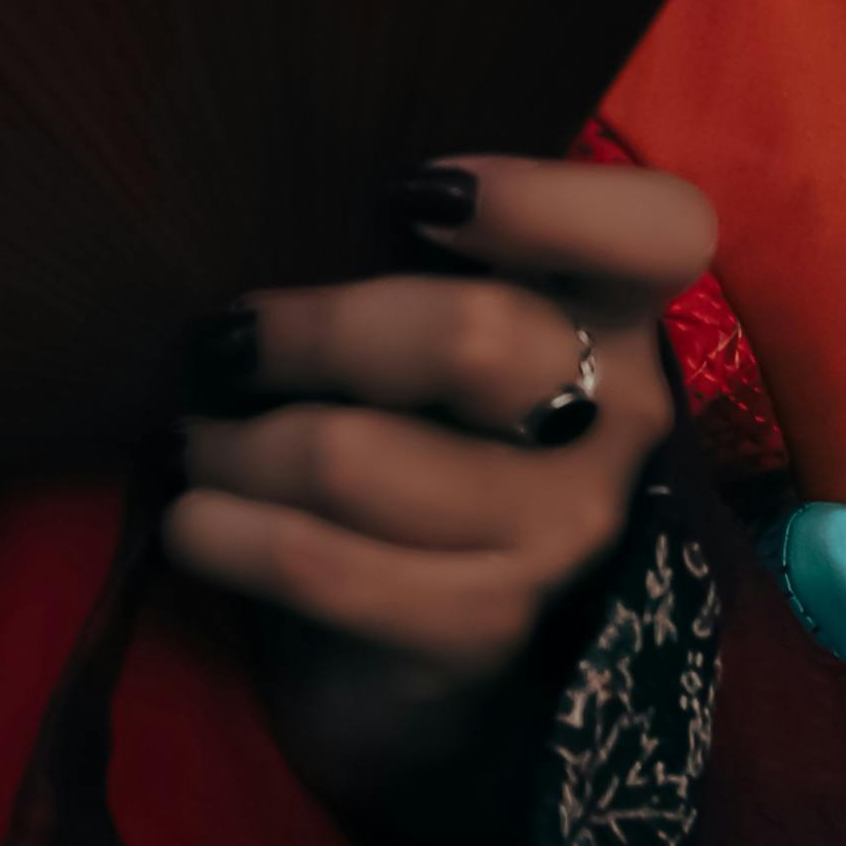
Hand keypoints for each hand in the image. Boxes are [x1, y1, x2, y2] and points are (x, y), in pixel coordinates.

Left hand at [163, 154, 716, 811]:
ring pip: (356, 456)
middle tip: (218, 345)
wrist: (421, 650)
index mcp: (617, 316)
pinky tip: (189, 519)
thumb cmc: (416, 434)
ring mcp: (560, 535)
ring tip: (190, 440)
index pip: (656, 231)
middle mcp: (617, 422)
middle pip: (469, 336)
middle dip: (307, 334)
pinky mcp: (481, 628)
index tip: (406, 196)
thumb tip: (272, 195)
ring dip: (236, 445)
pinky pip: (322, 564)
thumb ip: (406, 260)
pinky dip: (226, 532)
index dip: (543, 198)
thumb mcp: (429, 331)